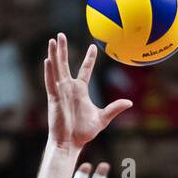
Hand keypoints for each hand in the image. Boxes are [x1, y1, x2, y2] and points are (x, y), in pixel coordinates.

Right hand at [43, 33, 132, 149]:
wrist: (70, 143)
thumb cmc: (84, 132)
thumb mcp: (103, 118)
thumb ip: (115, 108)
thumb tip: (129, 102)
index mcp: (80, 91)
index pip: (84, 70)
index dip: (88, 58)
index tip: (92, 46)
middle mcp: (68, 88)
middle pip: (65, 64)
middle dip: (63, 49)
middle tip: (61, 34)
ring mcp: (60, 92)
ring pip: (56, 69)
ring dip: (54, 54)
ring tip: (53, 40)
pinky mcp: (54, 99)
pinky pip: (50, 82)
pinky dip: (49, 71)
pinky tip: (48, 60)